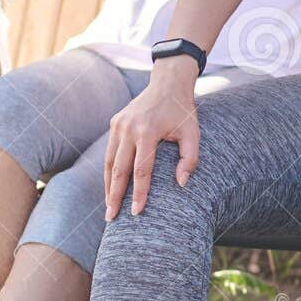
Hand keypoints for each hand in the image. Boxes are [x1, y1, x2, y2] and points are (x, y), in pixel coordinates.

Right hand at [103, 63, 199, 219]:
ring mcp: (119, 125)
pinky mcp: (115, 123)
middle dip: (114, 196)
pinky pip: (109, 152)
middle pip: (118, 169)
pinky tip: (110, 186)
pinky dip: (108, 170)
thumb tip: (181, 184)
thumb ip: (190, 158)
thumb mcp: (193, 132)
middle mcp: (129, 128)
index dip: (139, 193)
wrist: (168, 83)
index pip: (141, 169)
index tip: (137, 213)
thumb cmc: (183, 111)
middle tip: (112, 217)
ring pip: (108, 162)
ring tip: (109, 206)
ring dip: (108, 185)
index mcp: (148, 130)